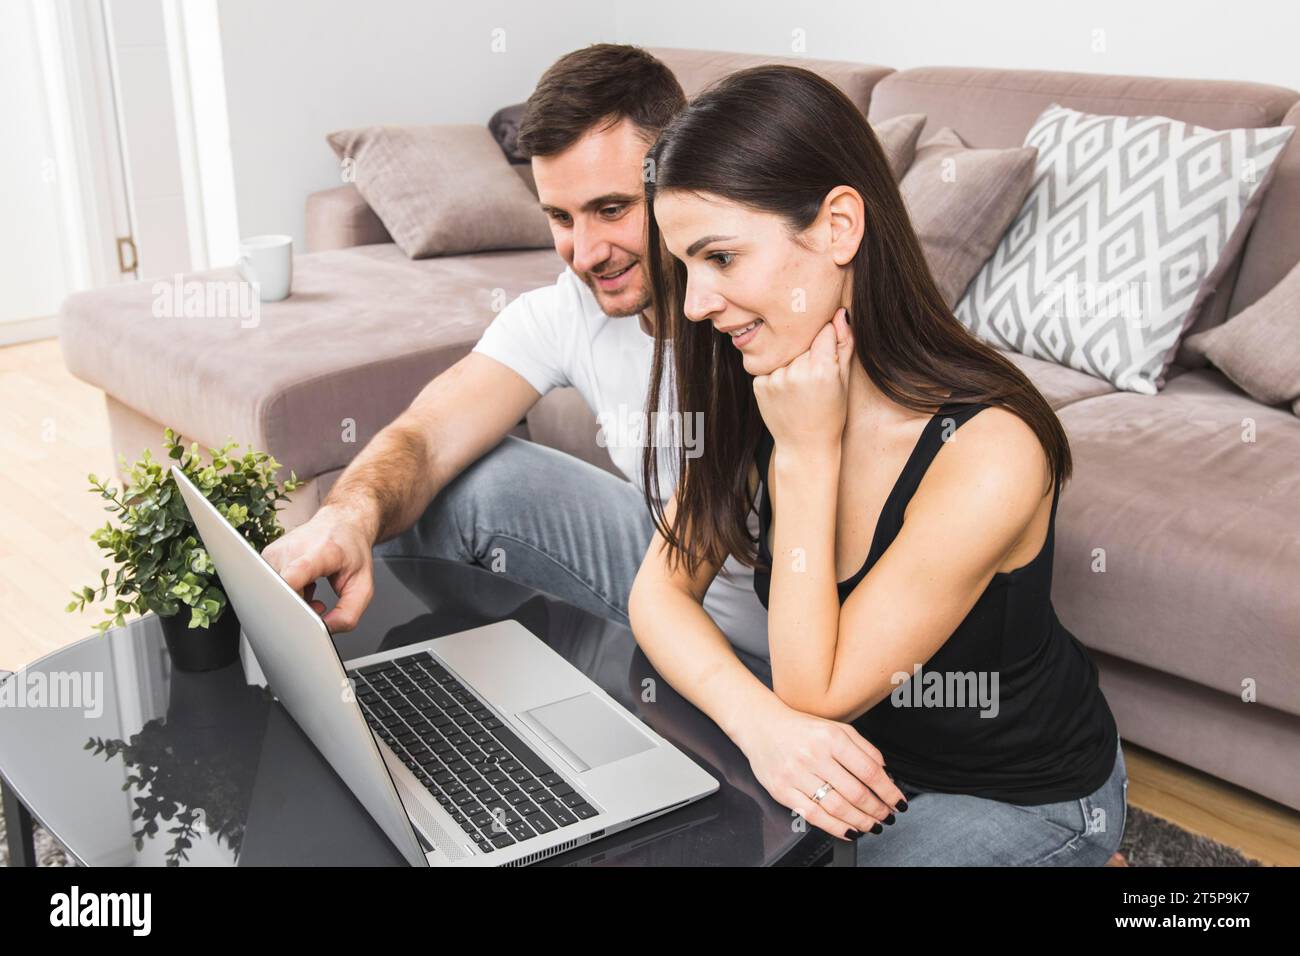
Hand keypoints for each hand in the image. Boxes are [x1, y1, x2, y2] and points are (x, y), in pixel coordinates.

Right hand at [261, 503, 375, 632]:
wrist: (341, 523)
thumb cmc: (351, 550)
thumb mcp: (363, 586)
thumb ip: (348, 614)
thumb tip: (324, 631)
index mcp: (320, 552)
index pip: (294, 575)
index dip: (290, 597)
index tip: (291, 613)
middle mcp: (292, 549)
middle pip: (280, 593)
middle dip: (296, 610)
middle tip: (319, 605)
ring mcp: (275, 552)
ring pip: (273, 593)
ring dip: (292, 602)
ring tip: (312, 591)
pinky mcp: (266, 557)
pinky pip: (271, 587)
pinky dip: (287, 594)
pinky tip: (303, 587)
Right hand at [735, 697, 906, 839]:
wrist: (761, 726)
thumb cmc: (800, 728)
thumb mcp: (836, 727)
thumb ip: (863, 748)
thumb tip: (885, 773)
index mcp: (831, 737)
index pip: (869, 771)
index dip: (888, 791)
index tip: (898, 802)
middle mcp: (814, 755)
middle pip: (856, 793)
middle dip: (878, 810)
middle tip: (887, 816)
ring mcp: (796, 774)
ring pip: (837, 807)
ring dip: (861, 821)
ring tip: (872, 825)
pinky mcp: (783, 791)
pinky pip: (814, 816)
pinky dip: (836, 828)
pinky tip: (849, 830)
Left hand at [752, 307, 852, 454]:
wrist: (805, 446)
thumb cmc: (830, 414)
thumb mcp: (844, 380)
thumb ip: (844, 344)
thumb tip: (840, 314)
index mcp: (821, 368)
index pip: (824, 331)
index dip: (828, 341)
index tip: (829, 356)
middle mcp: (795, 371)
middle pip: (803, 341)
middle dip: (809, 352)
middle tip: (814, 379)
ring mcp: (775, 378)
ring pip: (785, 353)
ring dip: (792, 362)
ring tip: (801, 387)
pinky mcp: (759, 384)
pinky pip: (770, 366)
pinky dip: (778, 374)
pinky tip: (787, 392)